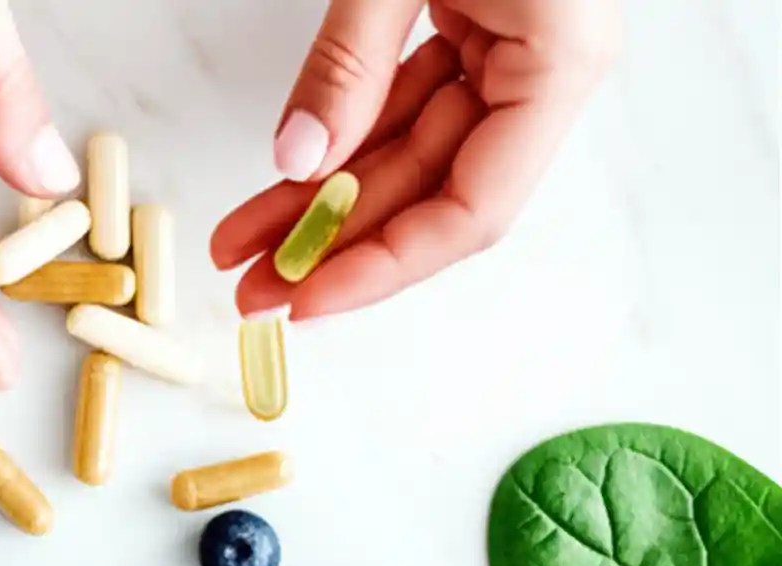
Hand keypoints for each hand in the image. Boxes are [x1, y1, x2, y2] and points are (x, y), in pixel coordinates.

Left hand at [211, 0, 619, 318]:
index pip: (472, 210)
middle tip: (250, 288)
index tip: (305, 300)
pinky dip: (337, 140)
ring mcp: (508, 52)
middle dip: (331, 243)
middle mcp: (542, 72)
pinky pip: (398, 106)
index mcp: (560, 63)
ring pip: (405, 156)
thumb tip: (299, 161)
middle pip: (428, 193)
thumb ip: (350, 63)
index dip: (383, 267)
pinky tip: (279, 182)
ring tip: (239, 244)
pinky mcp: (471, 30)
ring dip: (320, 202)